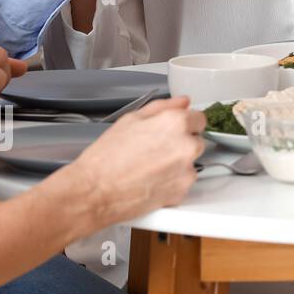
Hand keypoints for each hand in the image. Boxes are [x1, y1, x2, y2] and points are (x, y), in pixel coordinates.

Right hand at [59, 97, 204, 225]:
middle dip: (181, 143)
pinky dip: (172, 182)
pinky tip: (151, 181)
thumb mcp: (130, 119)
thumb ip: (163, 107)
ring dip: (178, 163)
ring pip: (190, 162)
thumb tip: (183, 102)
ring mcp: (186, 170)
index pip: (199, 119)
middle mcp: (187, 146)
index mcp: (175, 123)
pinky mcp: (182, 191)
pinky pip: (184, 182)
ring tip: (149, 167)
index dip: (185, 124)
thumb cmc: (106, 157)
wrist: (94, 192)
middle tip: (154, 150)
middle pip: (196, 140)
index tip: (173, 131)